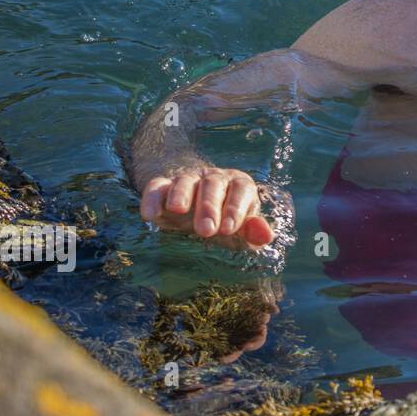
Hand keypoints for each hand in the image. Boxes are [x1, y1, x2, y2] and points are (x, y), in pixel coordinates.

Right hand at [140, 165, 274, 248]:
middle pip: (213, 185)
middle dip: (209, 207)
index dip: (236, 208)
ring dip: (181, 194)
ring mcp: (188, 180)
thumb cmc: (224, 220)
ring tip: (177, 209)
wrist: (195, 206)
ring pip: (185, 181)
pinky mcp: (163, 187)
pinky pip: (157, 187)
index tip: (229, 229)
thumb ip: (253, 232)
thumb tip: (267, 237)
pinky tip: (149, 215)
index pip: (241, 190)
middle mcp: (214, 178)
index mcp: (238, 184)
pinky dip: (152, 198)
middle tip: (206, 230)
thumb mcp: (240, 229)